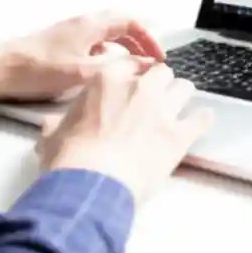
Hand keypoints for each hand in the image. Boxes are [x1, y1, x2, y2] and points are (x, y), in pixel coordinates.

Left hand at [0, 13, 164, 108]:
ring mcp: (70, 34)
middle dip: (139, 43)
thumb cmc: (38, 69)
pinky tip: (103, 75)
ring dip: (123, 50)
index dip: (150, 39)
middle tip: (151, 63)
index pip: (132, 22)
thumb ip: (119, 68)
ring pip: (106, 36)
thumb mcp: (86, 72)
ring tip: (132, 70)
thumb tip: (146, 66)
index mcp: (92, 24)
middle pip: (121, 26)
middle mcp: (83, 24)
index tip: (159, 58)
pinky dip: (107, 56)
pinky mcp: (60, 46)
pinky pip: (93, 45)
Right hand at [37, 62, 213, 203]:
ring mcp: (162, 109)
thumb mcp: (53, 136)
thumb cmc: (68, 159)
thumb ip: (57, 124)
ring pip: (184, 88)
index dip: (130, 80)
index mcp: (106, 81)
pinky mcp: (179, 135)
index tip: (129, 91)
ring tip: (176, 109)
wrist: (92, 185)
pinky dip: (202, 121)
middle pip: (160, 73)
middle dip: (158, 84)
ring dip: (180, 97)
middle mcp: (139, 88)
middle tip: (153, 101)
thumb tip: (50, 126)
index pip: (127, 67)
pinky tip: (201, 123)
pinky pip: (202, 119)